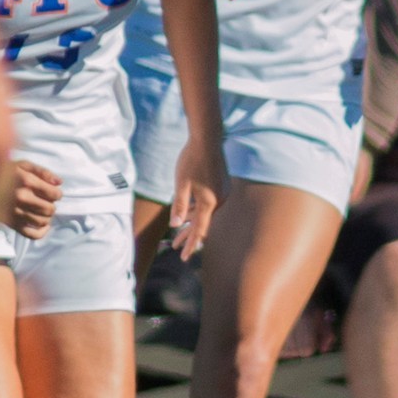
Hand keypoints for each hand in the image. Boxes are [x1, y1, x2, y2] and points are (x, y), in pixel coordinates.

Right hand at [0, 160, 61, 238]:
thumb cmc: (2, 171)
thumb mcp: (22, 165)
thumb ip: (43, 172)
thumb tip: (59, 183)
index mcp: (27, 182)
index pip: (55, 195)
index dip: (56, 194)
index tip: (52, 192)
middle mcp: (22, 199)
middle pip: (50, 209)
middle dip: (51, 205)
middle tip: (45, 201)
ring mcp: (15, 212)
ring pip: (43, 221)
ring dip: (47, 216)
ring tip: (41, 210)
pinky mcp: (10, 223)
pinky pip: (31, 234)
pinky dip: (42, 232)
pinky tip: (44, 226)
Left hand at [169, 138, 225, 260]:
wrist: (208, 139)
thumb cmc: (191, 160)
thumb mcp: (181, 184)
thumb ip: (179, 205)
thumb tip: (175, 225)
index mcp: (209, 202)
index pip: (199, 230)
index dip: (190, 244)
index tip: (184, 257)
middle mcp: (219, 200)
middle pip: (202, 224)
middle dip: (188, 236)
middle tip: (176, 249)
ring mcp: (222, 193)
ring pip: (204, 214)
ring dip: (191, 224)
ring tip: (177, 235)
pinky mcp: (221, 186)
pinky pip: (208, 204)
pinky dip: (197, 211)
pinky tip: (187, 215)